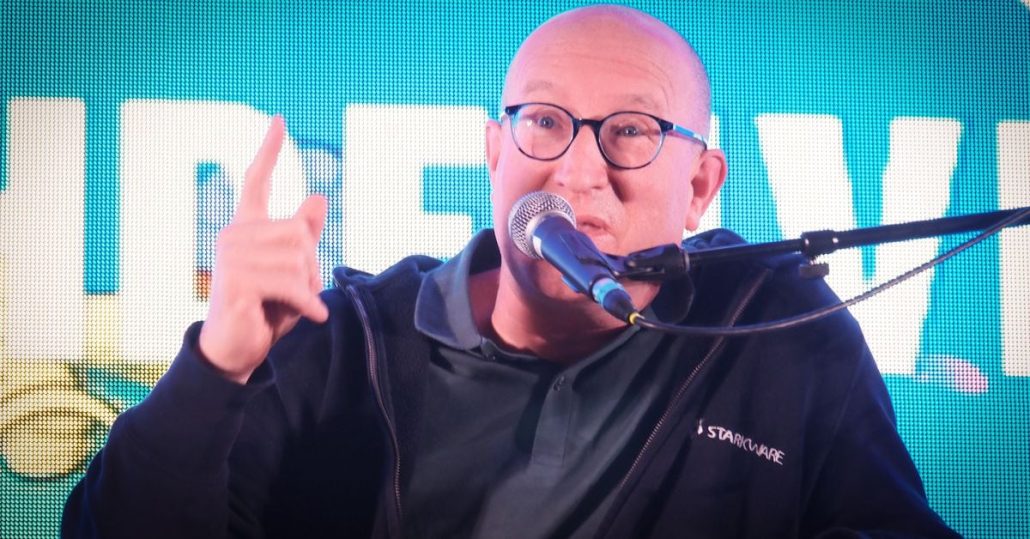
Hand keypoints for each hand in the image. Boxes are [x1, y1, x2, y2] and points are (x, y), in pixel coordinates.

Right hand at [198, 116, 327, 383]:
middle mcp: (234, 235)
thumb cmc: (266, 309)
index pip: (255, 180)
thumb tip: (318, 196)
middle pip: (299, 232)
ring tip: (297, 304)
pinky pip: (289, 282)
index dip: (269, 150)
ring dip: (308, 287)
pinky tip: (313, 315)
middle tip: (301, 291)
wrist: (236, 349)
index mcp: (246, 227)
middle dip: (311, 265)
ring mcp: (231, 256)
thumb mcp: (294, 271)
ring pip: (297, 258)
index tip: (279, 120)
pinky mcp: (235, 280)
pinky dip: (307, 303)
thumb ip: (304, 236)